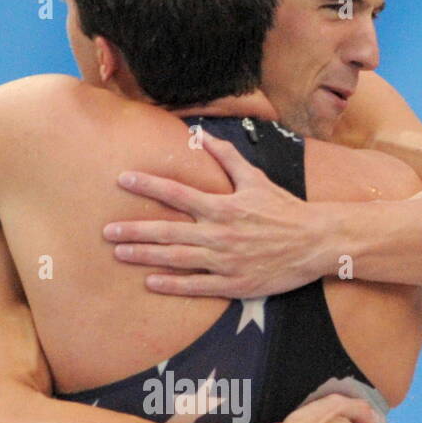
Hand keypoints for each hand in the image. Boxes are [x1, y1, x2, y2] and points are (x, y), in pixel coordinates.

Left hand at [106, 130, 329, 296]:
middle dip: (134, 230)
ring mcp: (225, 261)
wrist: (315, 242)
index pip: (177, 193)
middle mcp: (219, 234)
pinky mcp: (233, 284)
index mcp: (222, 206)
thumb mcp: (257, 179)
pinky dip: (173, 285)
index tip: (122, 180)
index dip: (148, 185)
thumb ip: (228, 158)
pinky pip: (197, 286)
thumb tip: (205, 135)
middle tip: (106, 231)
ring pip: (177, 259)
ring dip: (145, 257)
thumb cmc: (285, 209)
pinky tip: (150, 282)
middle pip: (168, 231)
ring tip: (119, 254)